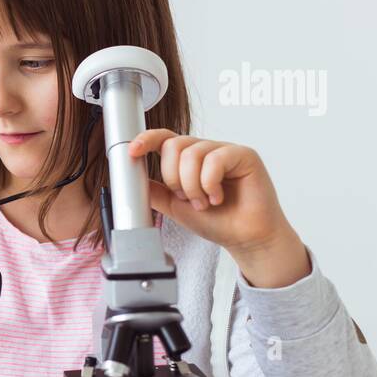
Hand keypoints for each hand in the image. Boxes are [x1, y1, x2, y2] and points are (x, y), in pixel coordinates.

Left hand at [127, 129, 310, 287]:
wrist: (244, 238)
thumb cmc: (217, 221)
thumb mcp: (175, 207)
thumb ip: (155, 192)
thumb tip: (133, 181)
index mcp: (188, 159)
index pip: (164, 139)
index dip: (146, 140)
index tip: (132, 151)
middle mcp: (205, 150)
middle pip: (173, 145)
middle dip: (174, 178)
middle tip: (188, 198)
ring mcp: (224, 150)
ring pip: (191, 153)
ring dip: (192, 185)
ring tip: (205, 202)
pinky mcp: (244, 155)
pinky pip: (215, 159)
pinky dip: (210, 184)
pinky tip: (218, 197)